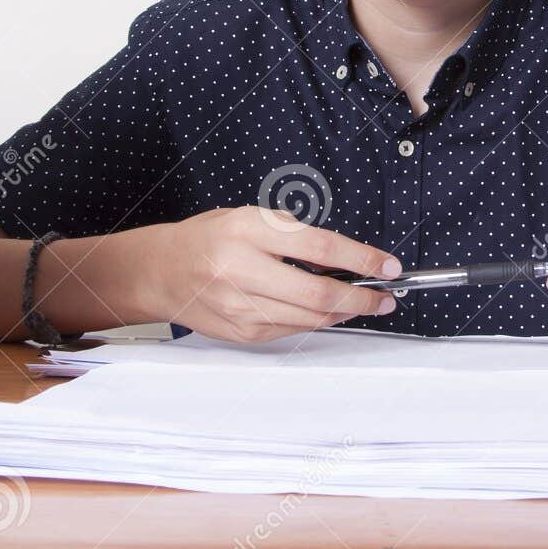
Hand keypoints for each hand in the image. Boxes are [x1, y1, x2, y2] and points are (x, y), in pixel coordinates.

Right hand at [137, 206, 401, 342]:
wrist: (159, 272)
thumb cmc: (207, 239)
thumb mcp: (249, 217)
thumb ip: (293, 234)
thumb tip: (345, 257)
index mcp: (248, 230)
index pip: (321, 247)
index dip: (362, 259)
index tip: (387, 265)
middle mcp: (243, 269)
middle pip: (320, 292)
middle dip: (363, 297)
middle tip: (386, 296)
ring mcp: (241, 306)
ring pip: (311, 318)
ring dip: (345, 312)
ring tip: (363, 302)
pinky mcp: (242, 332)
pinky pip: (293, 330)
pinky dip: (317, 321)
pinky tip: (327, 311)